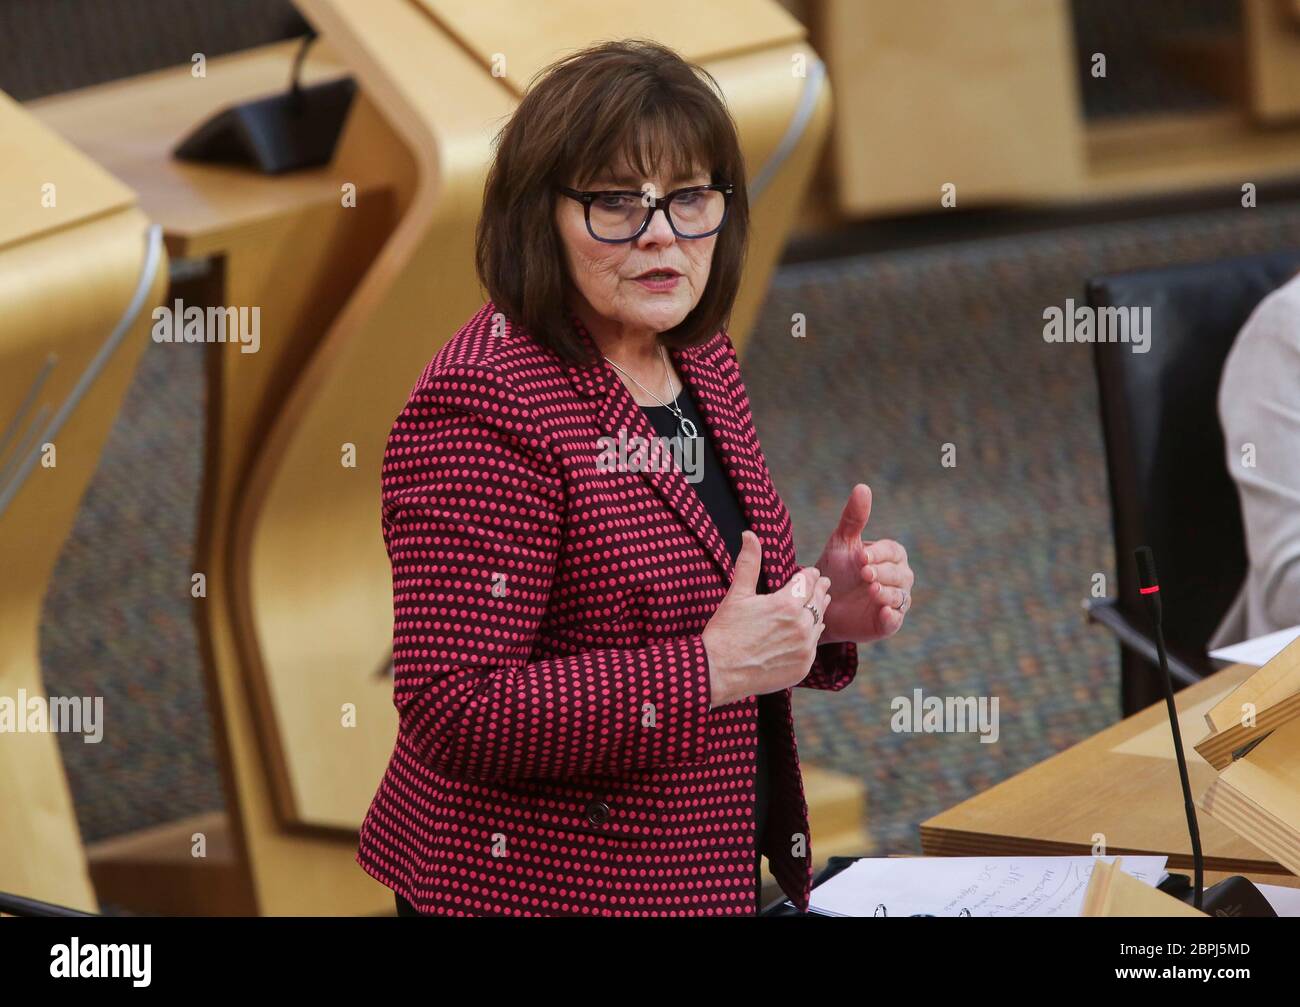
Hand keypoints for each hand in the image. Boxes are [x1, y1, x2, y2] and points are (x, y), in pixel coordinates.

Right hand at [702, 530, 831, 707]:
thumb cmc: (725, 631)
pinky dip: (812, 636)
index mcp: (786, 604)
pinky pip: (813, 646)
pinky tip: (811, 631)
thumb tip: (749, 534)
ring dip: (819, 612)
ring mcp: (804, 648)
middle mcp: (800, 626)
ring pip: (819, 623)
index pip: (807, 582)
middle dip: (819, 590)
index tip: (811, 572)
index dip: (809, 575)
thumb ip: (749, 563)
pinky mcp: (802, 667)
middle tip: (823, 584)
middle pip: (817, 602)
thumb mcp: (737, 594)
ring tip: (820, 604)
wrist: (719, 672)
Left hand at [815, 483, 912, 643]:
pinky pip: (894, 620)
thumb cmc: (834, 569)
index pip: (892, 552)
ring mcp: (895, 602)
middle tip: (864, 573)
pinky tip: (882, 612)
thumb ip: (854, 518)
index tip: (861, 556)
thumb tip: (863, 487)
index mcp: (892, 557)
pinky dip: (891, 617)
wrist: (820, 603)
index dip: (879, 554)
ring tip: (872, 589)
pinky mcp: (888, 624)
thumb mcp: (841, 543)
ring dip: (887, 593)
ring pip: (899, 596)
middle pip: (899, 574)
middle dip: (882, 573)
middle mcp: (899, 579)